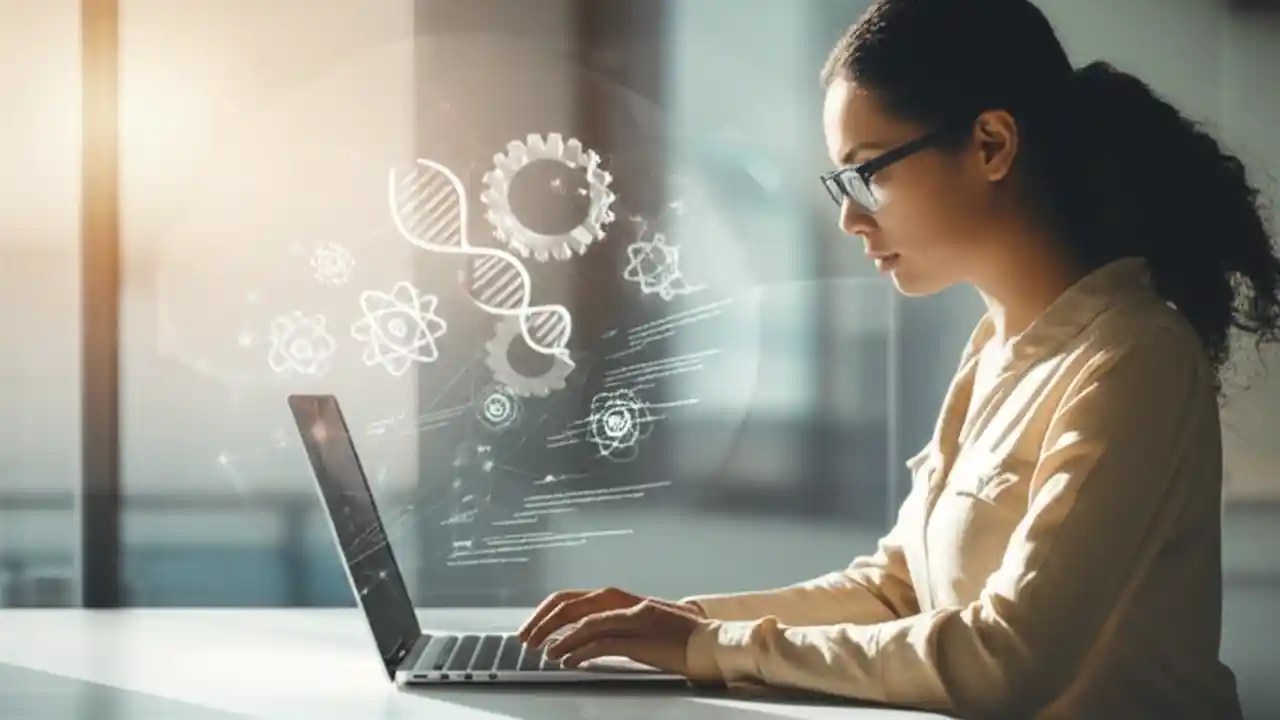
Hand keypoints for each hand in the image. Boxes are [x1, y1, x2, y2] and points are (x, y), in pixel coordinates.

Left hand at [517, 587, 712, 676]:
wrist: (711, 640)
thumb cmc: (677, 636)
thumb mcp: (638, 624)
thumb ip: (612, 625)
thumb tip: (579, 637)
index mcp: (619, 598)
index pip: (571, 597)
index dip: (545, 612)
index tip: (530, 628)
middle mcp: (623, 601)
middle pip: (571, 603)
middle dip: (543, 622)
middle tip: (527, 639)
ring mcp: (632, 617)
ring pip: (583, 621)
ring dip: (559, 638)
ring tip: (544, 653)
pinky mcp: (641, 636)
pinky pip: (602, 642)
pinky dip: (580, 652)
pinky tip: (569, 661)